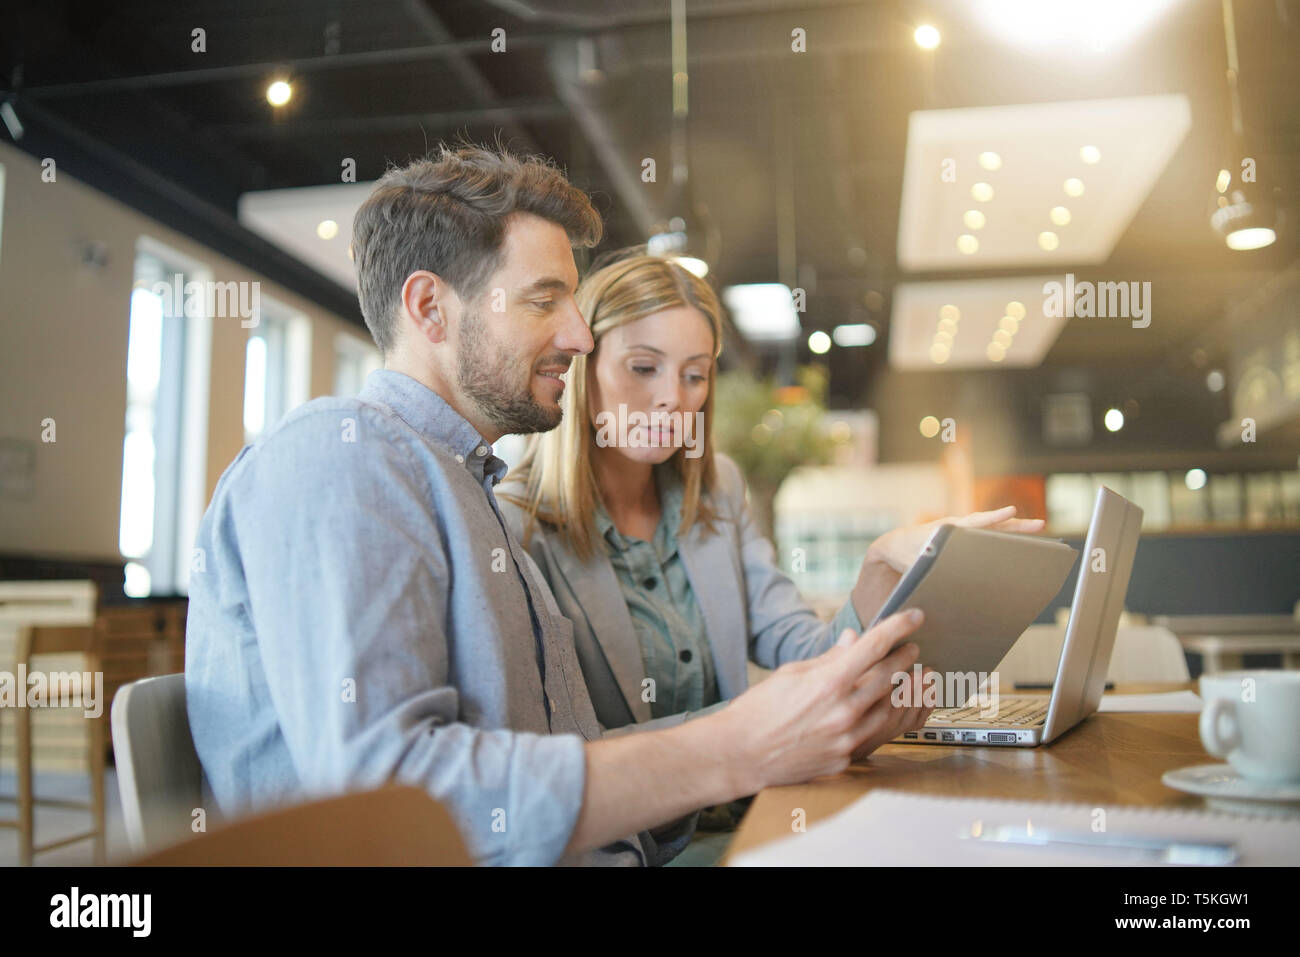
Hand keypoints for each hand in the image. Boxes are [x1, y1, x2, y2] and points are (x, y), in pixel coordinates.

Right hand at [716, 610, 925, 793]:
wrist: (740, 755)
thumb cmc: (759, 710)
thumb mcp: (790, 674)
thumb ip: (829, 658)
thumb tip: (853, 640)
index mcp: (828, 682)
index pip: (874, 646)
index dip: (898, 627)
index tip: (914, 616)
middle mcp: (843, 711)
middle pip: (890, 678)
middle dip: (905, 659)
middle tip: (913, 650)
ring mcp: (847, 739)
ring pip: (890, 709)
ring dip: (903, 691)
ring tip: (910, 680)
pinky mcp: (845, 759)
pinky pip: (874, 736)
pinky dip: (883, 719)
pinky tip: (886, 710)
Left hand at [866, 505, 1045, 574]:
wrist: (893, 545)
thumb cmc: (903, 554)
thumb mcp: (915, 564)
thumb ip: (930, 571)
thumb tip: (946, 585)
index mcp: (947, 530)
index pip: (974, 523)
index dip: (992, 519)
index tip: (1010, 512)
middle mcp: (958, 527)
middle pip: (991, 524)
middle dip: (1015, 525)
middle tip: (1040, 524)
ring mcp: (962, 531)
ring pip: (992, 528)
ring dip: (1013, 529)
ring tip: (1037, 528)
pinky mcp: (962, 538)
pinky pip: (987, 535)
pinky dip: (1002, 535)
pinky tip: (1017, 544)